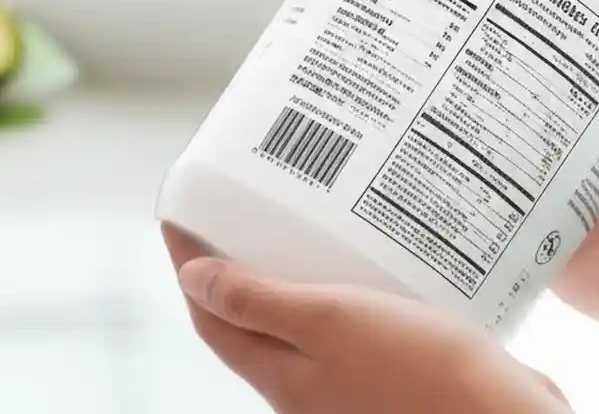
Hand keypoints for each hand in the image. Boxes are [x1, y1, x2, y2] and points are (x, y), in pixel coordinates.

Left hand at [162, 224, 570, 413]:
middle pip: (249, 324)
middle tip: (237, 212)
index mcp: (281, 377)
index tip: (179, 216)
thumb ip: (260, 303)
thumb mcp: (329, 323)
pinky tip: (366, 263)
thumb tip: (193, 278)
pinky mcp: (388, 374)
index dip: (189, 267)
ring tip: (299, 226)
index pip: (212, 317)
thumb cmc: (418, 372)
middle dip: (236, 269)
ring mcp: (347, 384)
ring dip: (291, 278)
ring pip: (301, 326)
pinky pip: (348, 327)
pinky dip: (342, 291)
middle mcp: (307, 387)